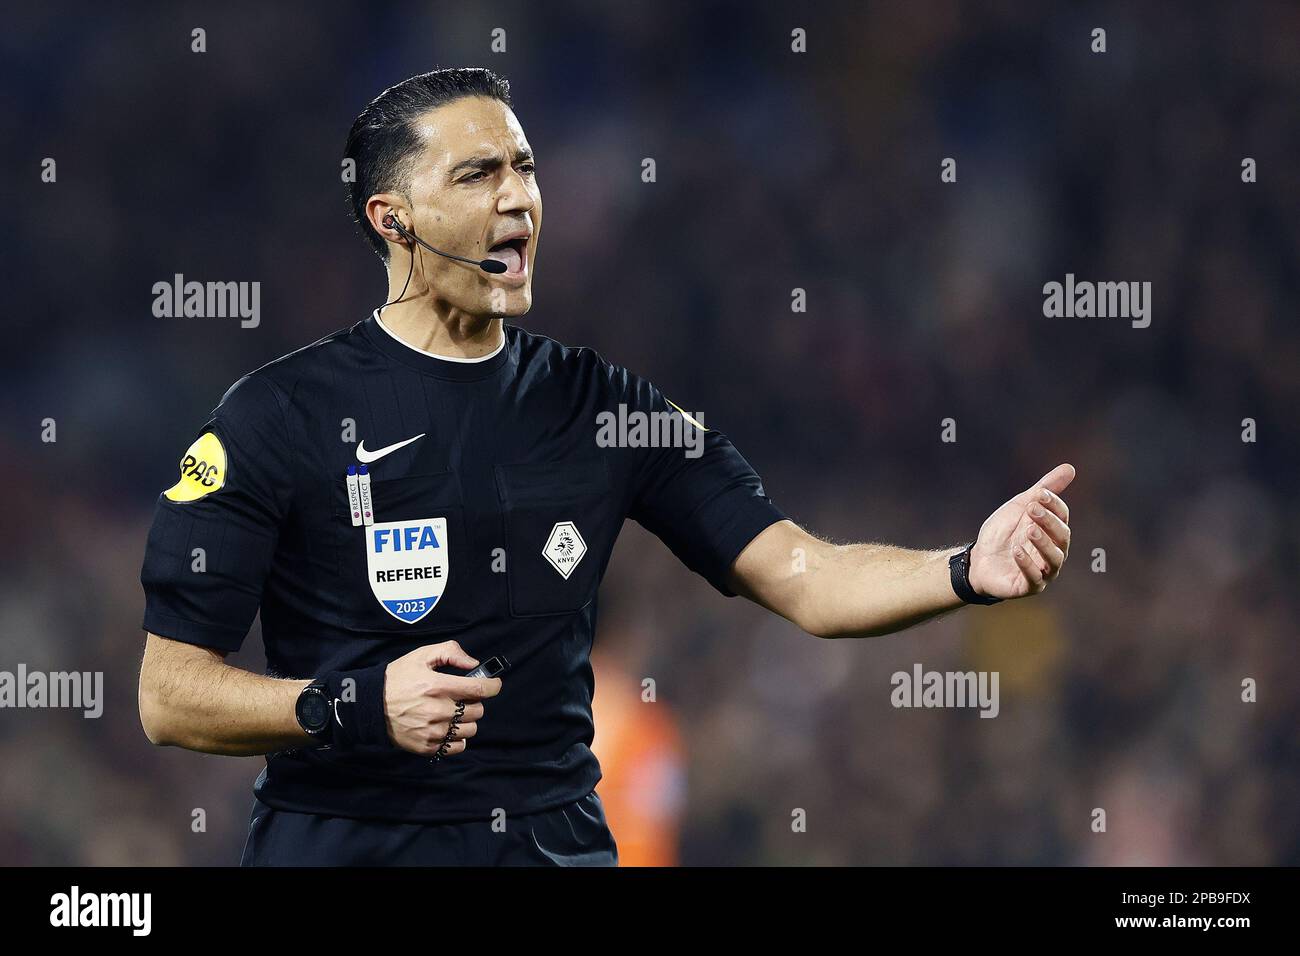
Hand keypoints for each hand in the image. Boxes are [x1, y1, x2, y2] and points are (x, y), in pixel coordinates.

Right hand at [383, 640, 501, 755]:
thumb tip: (474, 664)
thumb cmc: (397, 678)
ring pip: (470, 729)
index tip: (493, 684)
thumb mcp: (421, 656)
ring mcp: (433, 731)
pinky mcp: (427, 746)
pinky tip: (447, 727)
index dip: (493, 686)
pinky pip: (457, 746)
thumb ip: (450, 652)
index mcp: (438, 686)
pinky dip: (457, 738)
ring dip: (467, 720)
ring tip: (453, 713)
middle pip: (478, 710)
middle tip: (461, 697)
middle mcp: (438, 710)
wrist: (370, 705)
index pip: (480, 689)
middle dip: (474, 702)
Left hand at [967, 463, 1074, 599]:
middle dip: (1048, 521)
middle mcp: (1054, 552)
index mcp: (1053, 532)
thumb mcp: (1020, 507)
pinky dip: (1027, 564)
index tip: (1039, 494)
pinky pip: (1034, 578)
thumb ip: (1044, 490)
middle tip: (1031, 509)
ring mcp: (1044, 571)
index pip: (1063, 517)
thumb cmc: (1003, 533)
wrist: (978, 559)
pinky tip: (1016, 550)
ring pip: (1054, 559)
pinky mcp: (1029, 586)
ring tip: (1029, 530)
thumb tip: (1070, 468)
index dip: (1054, 505)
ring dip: (1043, 543)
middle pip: (1062, 536)